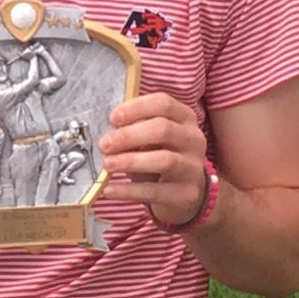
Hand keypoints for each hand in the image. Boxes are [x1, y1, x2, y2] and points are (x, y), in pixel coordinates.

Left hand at [96, 93, 208, 226]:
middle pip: (163, 129)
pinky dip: (128, 190)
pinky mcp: (187, 194)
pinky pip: (155, 191)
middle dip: (129, 136)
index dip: (136, 108)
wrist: (184, 193)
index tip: (113, 118)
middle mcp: (194, 139)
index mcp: (185, 118)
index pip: (163, 103)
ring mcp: (193, 167)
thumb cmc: (160, 155)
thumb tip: (104, 127)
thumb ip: (134, 127)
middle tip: (104, 144)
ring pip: (164, 160)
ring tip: (107, 164)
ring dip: (130, 161)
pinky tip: (109, 189)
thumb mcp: (151, 137)